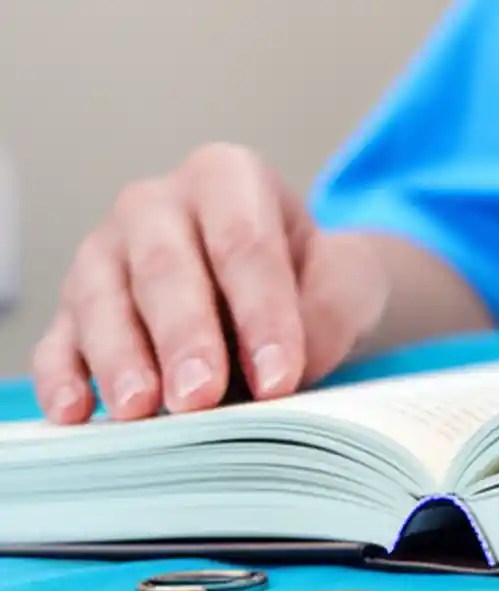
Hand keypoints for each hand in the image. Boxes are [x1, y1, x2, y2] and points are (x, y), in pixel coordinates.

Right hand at [33, 143, 389, 423]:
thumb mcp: (347, 281)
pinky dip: (62, 377)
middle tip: (201, 396)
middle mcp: (156, 206)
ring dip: (120, 360)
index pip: (243, 243)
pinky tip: (74, 413)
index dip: (261, 312)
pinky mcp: (75, 309)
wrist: (290, 291)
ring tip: (141, 411)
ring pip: (101, 301)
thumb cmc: (314, 280)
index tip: (279, 378)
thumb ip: (331, 312)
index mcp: (227, 177)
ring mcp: (106, 254)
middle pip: (165, 269)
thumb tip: (292, 364)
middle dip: (183, 337)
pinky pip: (59, 340)